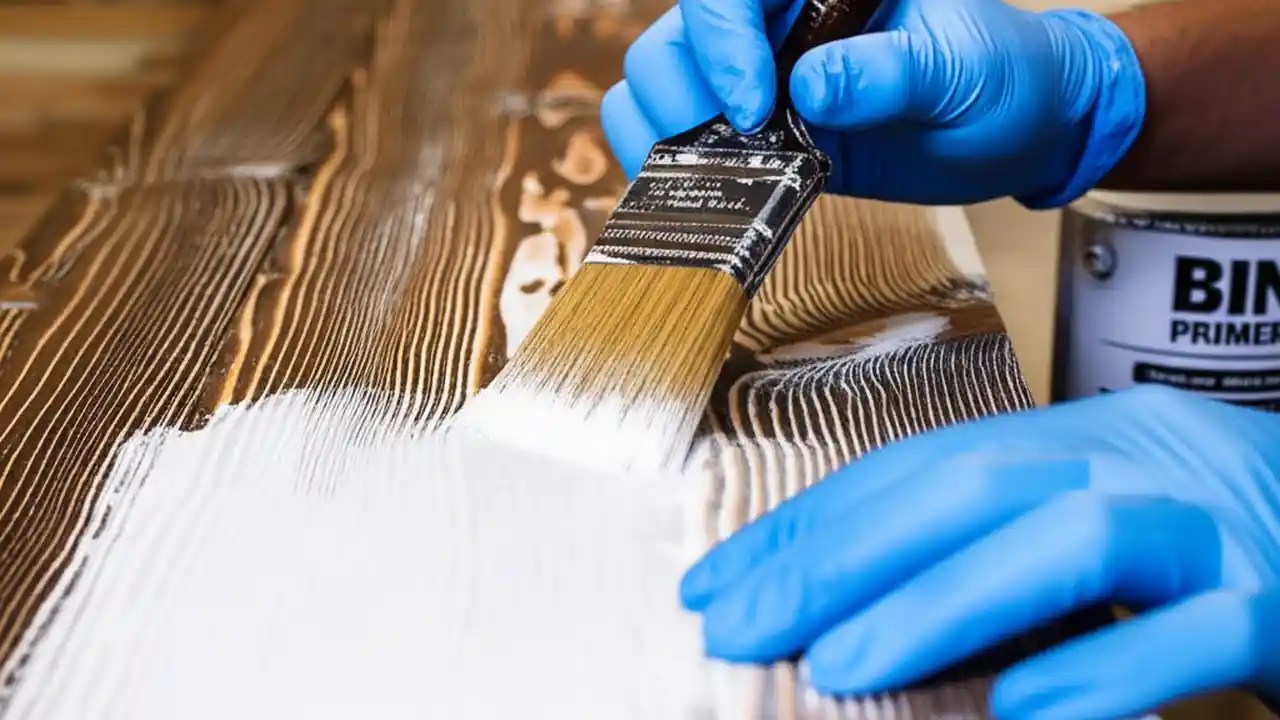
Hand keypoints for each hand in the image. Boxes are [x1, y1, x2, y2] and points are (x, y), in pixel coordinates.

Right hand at [601, 0, 1145, 206]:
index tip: (755, 103)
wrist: (1020, 132)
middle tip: (730, 145)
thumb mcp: (963, 71)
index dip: (723, 37)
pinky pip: (679, 133)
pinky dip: (661, 157)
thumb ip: (889, 73)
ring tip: (703, 171)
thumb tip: (811, 86)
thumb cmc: (1003, 79)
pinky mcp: (759, 132)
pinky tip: (684, 185)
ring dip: (663, 126)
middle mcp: (782, 17)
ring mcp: (762, 72)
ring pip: (663, 77)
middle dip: (684, 89)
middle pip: (680, 32)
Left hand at [679, 385, 1279, 717]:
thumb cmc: (1210, 540)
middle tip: (743, 623)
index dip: (813, 521)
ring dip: (941, 606)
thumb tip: (850, 608)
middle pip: (971, 487)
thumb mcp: (1095, 516)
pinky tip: (1017, 714)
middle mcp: (1139, 462)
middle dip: (841, 556)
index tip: (721, 579)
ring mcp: (1214, 528)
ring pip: (1070, 543)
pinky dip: (1101, 672)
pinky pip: (1190, 635)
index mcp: (1080, 439)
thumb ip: (993, 548)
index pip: (920, 468)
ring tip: (842, 668)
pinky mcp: (1279, 603)